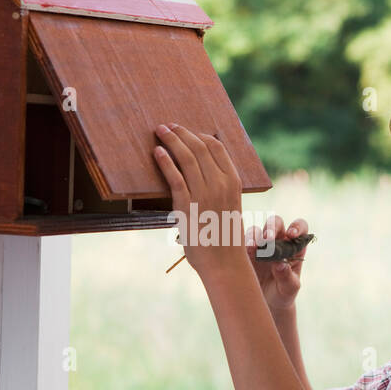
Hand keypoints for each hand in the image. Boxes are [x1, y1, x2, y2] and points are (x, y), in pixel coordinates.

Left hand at [153, 123, 246, 279]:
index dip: (199, 135)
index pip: (216, 147)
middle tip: (168, 127)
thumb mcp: (229, 207)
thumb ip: (219, 189)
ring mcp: (204, 193)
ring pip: (186, 157)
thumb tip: (204, 177)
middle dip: (182, 133)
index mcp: (233, 182)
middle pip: (199, 147)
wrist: (224, 262)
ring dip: (171, 140)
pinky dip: (165, 161)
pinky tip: (157, 152)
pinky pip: (174, 176)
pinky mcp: (187, 204)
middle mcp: (220, 183)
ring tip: (160, 132)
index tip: (187, 132)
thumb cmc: (224, 237)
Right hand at [245, 215, 309, 311]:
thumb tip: (280, 264)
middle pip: (276, 223)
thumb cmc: (282, 294)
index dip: (297, 227)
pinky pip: (241, 242)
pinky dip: (241, 244)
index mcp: (294, 247)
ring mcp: (260, 245)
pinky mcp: (244, 252)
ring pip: (256, 230)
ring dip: (254, 236)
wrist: (265, 303)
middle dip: (272, 228)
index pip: (300, 228)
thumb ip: (287, 277)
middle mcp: (277, 241)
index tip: (292, 235)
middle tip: (269, 239)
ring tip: (253, 247)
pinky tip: (242, 252)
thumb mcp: (289, 289)